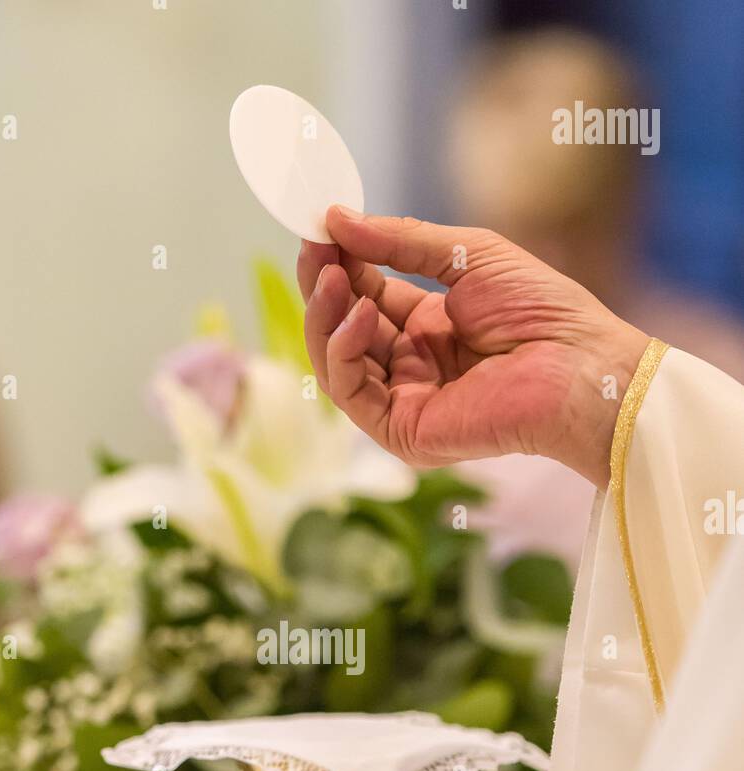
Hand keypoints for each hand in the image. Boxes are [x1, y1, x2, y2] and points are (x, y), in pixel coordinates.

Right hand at [297, 208, 649, 488]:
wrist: (577, 365)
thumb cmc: (542, 310)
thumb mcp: (465, 256)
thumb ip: (399, 242)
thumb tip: (335, 218)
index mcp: (430, 328)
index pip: (366, 295)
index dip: (341, 261)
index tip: (319, 225)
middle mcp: (412, 366)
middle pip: (343, 328)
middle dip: (324, 285)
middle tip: (313, 247)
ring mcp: (404, 401)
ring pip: (336, 363)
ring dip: (325, 317)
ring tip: (334, 277)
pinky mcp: (402, 431)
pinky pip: (351, 393)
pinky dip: (345, 350)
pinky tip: (361, 314)